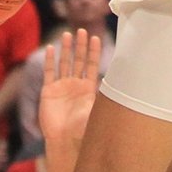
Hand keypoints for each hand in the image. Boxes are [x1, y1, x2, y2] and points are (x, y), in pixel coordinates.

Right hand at [38, 29, 99, 147]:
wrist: (64, 141)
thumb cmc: (82, 129)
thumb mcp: (96, 111)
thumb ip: (105, 98)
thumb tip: (122, 86)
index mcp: (88, 89)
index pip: (91, 65)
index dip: (93, 52)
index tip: (95, 38)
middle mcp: (75, 85)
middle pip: (78, 61)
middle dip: (80, 46)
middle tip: (82, 30)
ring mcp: (61, 87)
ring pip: (64, 63)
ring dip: (65, 49)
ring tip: (67, 34)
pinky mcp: (48, 91)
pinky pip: (49, 72)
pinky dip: (49, 60)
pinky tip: (50, 48)